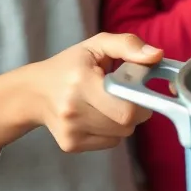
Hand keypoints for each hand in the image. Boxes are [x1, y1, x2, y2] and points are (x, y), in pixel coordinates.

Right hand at [31, 33, 162, 152]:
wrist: (33, 93)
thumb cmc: (70, 66)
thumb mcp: (97, 45)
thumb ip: (128, 45)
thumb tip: (156, 55)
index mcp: (81, 83)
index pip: (126, 108)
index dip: (141, 99)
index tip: (138, 87)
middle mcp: (73, 111)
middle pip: (126, 123)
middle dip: (136, 109)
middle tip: (127, 95)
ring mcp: (70, 132)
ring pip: (121, 134)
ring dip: (124, 120)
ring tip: (109, 103)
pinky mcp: (70, 145)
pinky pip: (110, 143)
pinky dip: (112, 131)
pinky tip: (98, 116)